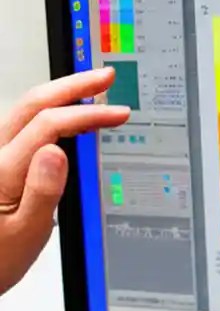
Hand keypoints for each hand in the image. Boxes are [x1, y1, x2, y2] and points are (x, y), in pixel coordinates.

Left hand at [0, 68, 130, 296]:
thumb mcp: (25, 234)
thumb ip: (42, 192)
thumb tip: (58, 153)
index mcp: (1, 171)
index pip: (48, 126)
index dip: (85, 114)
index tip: (117, 113)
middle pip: (32, 104)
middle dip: (72, 86)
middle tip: (104, 76)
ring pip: (25, 111)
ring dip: (60, 95)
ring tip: (90, 90)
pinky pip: (24, 129)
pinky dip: (50, 114)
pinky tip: (68, 120)